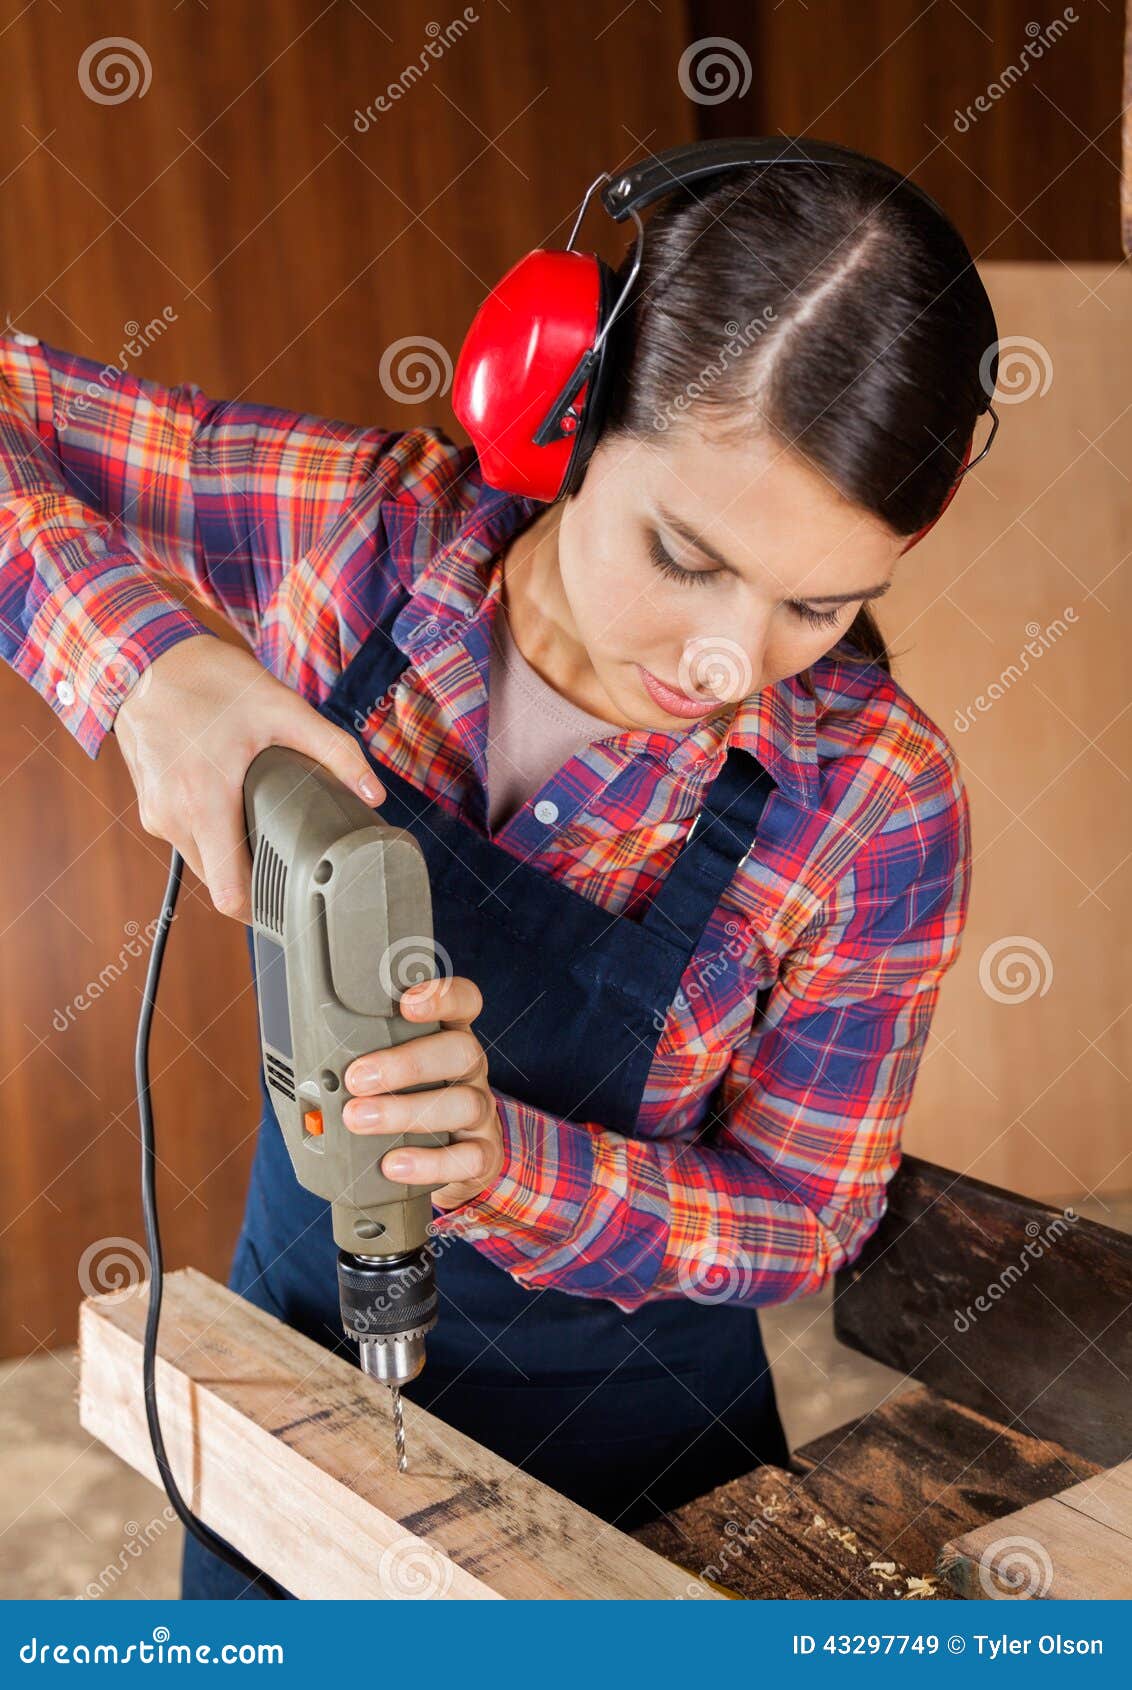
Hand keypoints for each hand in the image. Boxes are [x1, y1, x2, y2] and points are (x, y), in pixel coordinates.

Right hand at [114, 634, 384, 921]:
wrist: (145, 658)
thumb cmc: (210, 681)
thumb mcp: (283, 709)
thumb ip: (334, 751)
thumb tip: (373, 791)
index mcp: (205, 804)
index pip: (229, 894)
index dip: (263, 912)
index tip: (291, 909)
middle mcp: (173, 818)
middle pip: (220, 883)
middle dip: (255, 880)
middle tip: (292, 863)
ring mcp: (156, 814)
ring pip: (202, 861)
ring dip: (232, 854)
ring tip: (262, 827)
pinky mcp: (149, 805)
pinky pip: (186, 838)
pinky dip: (211, 833)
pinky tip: (232, 806)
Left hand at [342, 975, 503, 1210]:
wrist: (448, 1158)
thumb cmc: (405, 1101)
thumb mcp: (389, 1071)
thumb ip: (361, 1060)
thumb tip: (302, 1066)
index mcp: (447, 1036)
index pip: (462, 1002)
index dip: (442, 997)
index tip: (407, 1003)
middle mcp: (469, 1069)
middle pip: (461, 1050)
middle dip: (407, 1063)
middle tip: (356, 1078)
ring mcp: (480, 1111)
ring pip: (463, 1103)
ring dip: (406, 1111)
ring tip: (359, 1120)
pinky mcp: (483, 1153)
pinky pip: (468, 1157)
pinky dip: (429, 1162)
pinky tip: (395, 1164)